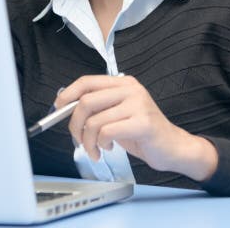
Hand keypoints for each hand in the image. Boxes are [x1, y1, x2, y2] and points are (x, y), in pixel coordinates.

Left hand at [55, 75, 218, 181]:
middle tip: (78, 139)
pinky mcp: (142, 123)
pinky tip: (108, 147)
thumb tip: (65, 105)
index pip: (87, 81)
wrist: (171, 147)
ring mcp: (138, 104)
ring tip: (95, 149)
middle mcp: (131, 89)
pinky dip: (101, 144)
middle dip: (74, 125)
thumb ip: (98, 106)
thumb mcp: (118, 114)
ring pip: (94, 121)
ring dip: (88, 141)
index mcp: (124, 83)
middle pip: (86, 101)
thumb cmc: (142, 132)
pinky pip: (106, 132)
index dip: (68, 94)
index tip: (58, 108)